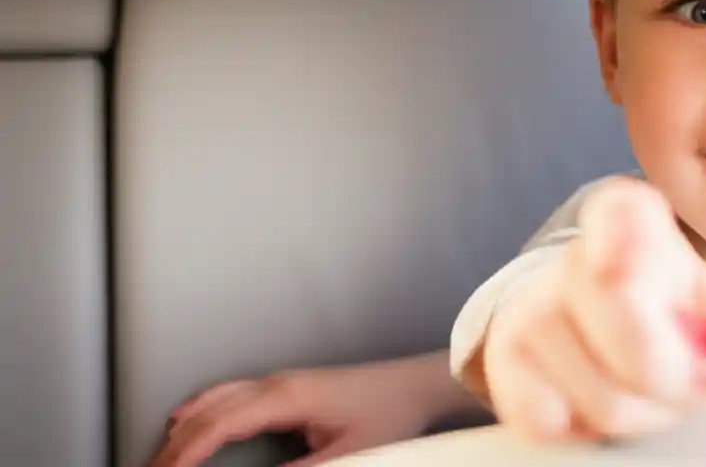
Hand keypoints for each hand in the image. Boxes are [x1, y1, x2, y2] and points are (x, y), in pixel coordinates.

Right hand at [151, 350, 477, 466]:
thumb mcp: (346, 453)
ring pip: (214, 399)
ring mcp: (280, 380)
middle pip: (208, 412)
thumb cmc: (388, 414)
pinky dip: (201, 410)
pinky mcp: (286, 386)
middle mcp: (276, 383)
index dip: (185, 453)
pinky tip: (189, 422)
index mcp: (286, 397)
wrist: (413, 384)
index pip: (218, 424)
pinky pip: (230, 394)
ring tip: (159, 458)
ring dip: (183, 428)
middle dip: (174, 446)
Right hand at [482, 177, 705, 441]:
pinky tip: (597, 392)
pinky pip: (557, 423)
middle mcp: (570, 256)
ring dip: (644, 414)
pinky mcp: (503, 363)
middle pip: (630, 334)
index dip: (624, 244)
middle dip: (677, 379)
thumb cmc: (656, 296)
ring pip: (606, 400)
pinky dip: (588, 427)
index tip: (629, 259)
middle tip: (700, 385)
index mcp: (626, 216)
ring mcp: (528, 308)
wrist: (581, 308)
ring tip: (648, 387)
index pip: (622, 217)